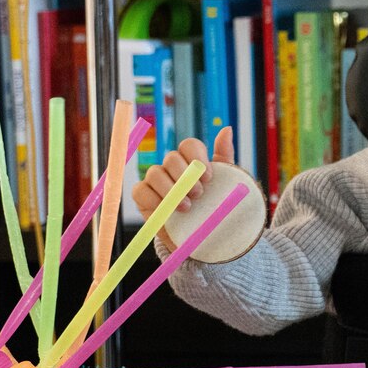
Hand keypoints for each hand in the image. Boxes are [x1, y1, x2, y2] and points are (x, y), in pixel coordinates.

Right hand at [132, 127, 234, 247]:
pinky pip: (141, 190)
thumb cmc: (215, 208)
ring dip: (171, 190)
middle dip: (185, 176)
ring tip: (187, 208)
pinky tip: (168, 211)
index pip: (189, 145)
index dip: (197, 158)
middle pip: (171, 158)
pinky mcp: (143, 197)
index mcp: (192, 161)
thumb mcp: (225, 183)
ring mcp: (156, 181)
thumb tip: (227, 128)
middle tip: (198, 195)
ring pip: (155, 172)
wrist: (204, 238)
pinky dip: (154, 199)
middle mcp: (172, 167)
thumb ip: (224, 156)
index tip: (209, 178)